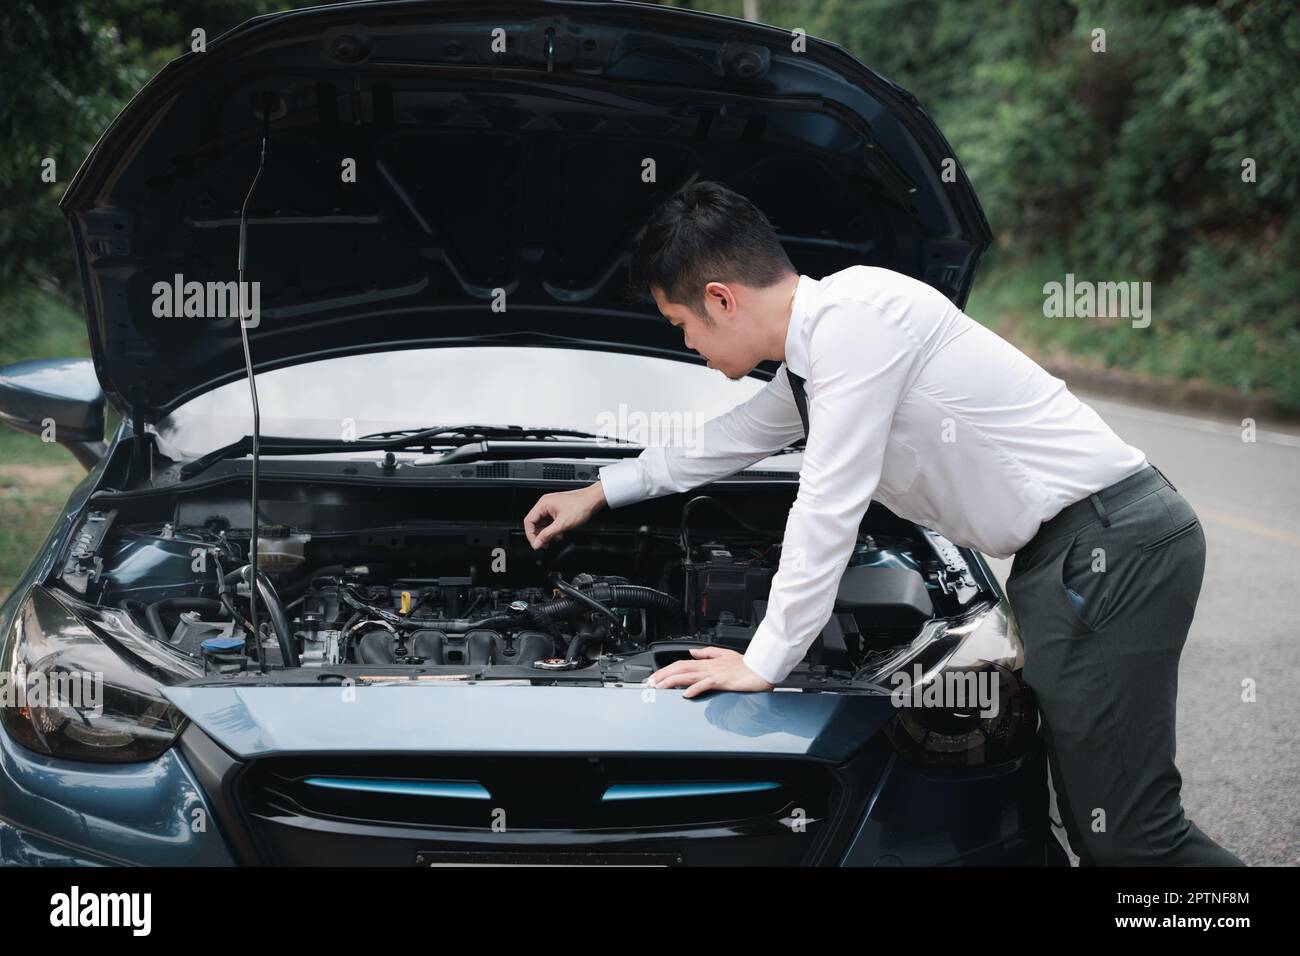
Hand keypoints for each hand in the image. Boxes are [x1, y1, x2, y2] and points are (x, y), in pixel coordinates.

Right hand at [523, 483, 606, 549]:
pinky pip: (550, 521)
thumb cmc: (581, 506)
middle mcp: (545, 504)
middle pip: (535, 522)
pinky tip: (559, 534)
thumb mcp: (562, 524)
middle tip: (544, 544)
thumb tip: (537, 543)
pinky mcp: (557, 509)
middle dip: (539, 535)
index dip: (531, 535)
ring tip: (554, 540)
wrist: (593, 500)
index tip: (536, 544)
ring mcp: (551, 506)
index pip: (529, 521)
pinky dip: (553, 529)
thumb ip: (547, 534)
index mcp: (543, 504)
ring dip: (547, 533)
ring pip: (543, 523)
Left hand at [646, 646, 774, 697]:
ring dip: (672, 681)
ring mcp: (714, 673)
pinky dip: (695, 688)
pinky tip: (686, 694)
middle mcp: (708, 666)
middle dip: (663, 676)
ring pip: (688, 675)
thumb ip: (707, 653)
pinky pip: (706, 684)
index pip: (681, 664)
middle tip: (650, 684)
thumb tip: (693, 652)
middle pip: (680, 669)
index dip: (666, 670)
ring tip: (660, 687)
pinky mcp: (722, 680)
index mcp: (707, 662)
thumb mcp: (724, 655)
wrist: (761, 669)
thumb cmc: (745, 665)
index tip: (655, 678)